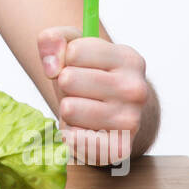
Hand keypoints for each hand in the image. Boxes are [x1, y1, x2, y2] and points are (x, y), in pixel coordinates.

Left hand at [37, 26, 147, 166]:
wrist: (116, 116)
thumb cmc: (89, 76)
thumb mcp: (73, 47)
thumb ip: (53, 40)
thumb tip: (52, 67)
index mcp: (129, 59)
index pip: (74, 51)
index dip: (66, 59)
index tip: (77, 66)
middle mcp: (136, 89)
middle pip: (68, 79)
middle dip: (65, 85)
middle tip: (80, 91)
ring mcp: (131, 121)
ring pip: (69, 109)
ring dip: (67, 110)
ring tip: (82, 109)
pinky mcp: (119, 148)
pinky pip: (74, 139)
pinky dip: (70, 134)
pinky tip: (83, 130)